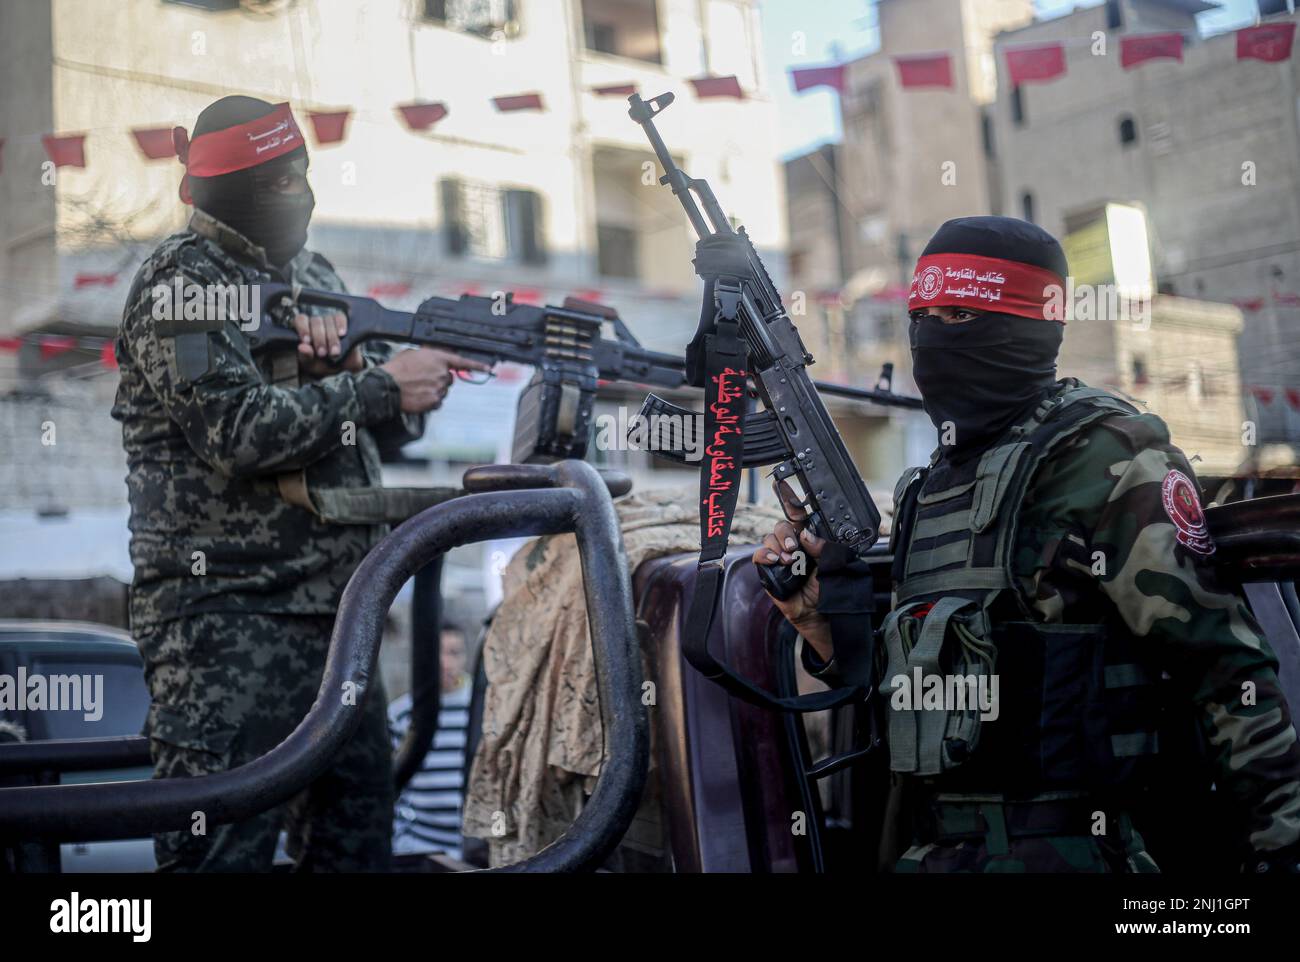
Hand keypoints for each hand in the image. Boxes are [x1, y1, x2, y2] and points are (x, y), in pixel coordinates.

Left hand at [293, 311, 363, 376]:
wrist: (339, 366)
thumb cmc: (320, 364)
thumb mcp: (311, 364)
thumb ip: (305, 356)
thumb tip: (302, 347)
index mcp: (304, 329)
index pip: (300, 320)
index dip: (303, 329)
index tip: (307, 341)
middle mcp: (315, 322)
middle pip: (316, 322)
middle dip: (319, 338)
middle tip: (322, 353)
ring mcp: (329, 320)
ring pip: (328, 320)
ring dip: (332, 337)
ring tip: (334, 352)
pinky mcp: (341, 321)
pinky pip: (340, 317)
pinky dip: (341, 325)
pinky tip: (342, 334)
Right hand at [380, 348, 490, 413]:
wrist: (386, 386)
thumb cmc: (397, 368)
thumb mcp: (414, 353)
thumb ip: (430, 355)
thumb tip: (435, 358)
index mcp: (438, 358)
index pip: (463, 362)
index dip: (477, 366)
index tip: (489, 369)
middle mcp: (442, 373)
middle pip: (449, 378)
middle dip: (439, 379)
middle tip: (423, 379)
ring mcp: (440, 388)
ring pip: (443, 391)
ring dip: (434, 390)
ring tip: (417, 388)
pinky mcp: (435, 401)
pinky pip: (437, 402)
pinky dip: (430, 400)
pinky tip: (418, 396)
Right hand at [752, 480, 832, 660]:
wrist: (822, 614)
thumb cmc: (830, 589)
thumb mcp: (834, 565)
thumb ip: (823, 548)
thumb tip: (806, 535)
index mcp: (810, 539)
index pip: (798, 514)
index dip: (789, 497)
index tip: (781, 483)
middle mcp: (793, 545)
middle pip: (782, 525)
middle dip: (787, 533)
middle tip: (796, 548)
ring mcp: (780, 557)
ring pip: (770, 538)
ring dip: (778, 546)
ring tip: (790, 560)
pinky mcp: (768, 571)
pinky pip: (759, 556)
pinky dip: (765, 555)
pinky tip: (775, 561)